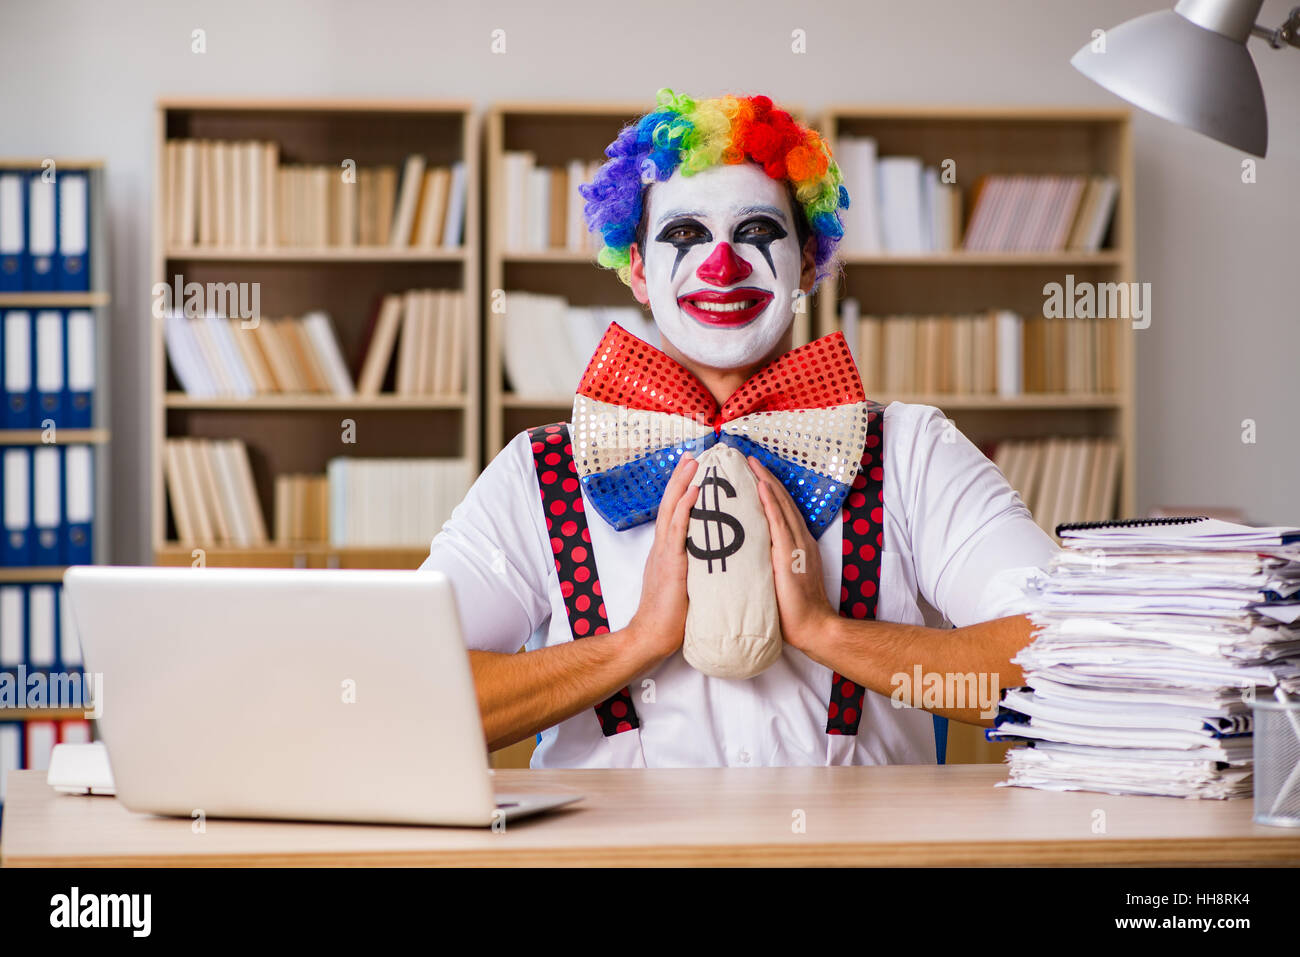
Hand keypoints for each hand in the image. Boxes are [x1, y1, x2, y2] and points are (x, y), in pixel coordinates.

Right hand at [625, 451, 700, 667]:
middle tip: (693, 455)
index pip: (674, 514)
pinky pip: (678, 529)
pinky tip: (694, 492)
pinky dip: (685, 507)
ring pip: (672, 510)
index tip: (693, 471)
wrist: (652, 637)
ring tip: (694, 463)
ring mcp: (665, 553)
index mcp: (668, 552)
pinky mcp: (670, 563)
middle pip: (670, 504)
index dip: (682, 492)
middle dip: (681, 479)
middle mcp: (663, 547)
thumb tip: (713, 560)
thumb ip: (694, 568)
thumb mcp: (685, 584)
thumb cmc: (672, 617)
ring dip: (683, 484)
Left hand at [747, 455, 837, 653]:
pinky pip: (779, 522)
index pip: (782, 510)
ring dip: (765, 482)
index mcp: (797, 545)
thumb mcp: (779, 579)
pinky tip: (761, 486)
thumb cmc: (793, 611)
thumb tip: (749, 556)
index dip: (768, 490)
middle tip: (748, 458)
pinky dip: (771, 502)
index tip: (754, 473)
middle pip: (781, 501)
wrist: (813, 627)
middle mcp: (799, 539)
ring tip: (751, 463)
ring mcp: (797, 545)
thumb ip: (769, 563)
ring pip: (780, 505)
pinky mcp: (790, 554)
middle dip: (765, 478)